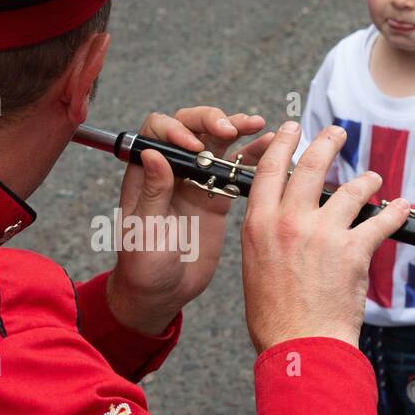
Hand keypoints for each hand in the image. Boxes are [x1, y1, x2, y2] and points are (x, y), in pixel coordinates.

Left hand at [105, 107, 269, 334]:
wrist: (163, 293)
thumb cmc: (143, 266)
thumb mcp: (145, 230)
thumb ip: (153, 192)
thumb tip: (153, 154)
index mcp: (146, 173)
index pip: (158, 131)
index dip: (177, 130)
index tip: (194, 147)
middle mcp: (172, 170)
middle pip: (190, 127)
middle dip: (211, 120)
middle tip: (231, 129)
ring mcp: (197, 181)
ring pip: (216, 143)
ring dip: (237, 128)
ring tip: (258, 125)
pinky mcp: (218, 197)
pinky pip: (236, 169)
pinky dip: (253, 156)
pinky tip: (270, 146)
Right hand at [242, 122, 411, 353]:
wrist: (299, 345)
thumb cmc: (275, 318)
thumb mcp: (255, 269)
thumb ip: (267, 239)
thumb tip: (281, 224)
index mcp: (259, 226)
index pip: (270, 170)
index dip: (283, 144)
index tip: (290, 130)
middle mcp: (289, 222)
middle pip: (311, 166)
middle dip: (327, 142)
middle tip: (336, 133)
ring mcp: (322, 233)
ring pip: (350, 190)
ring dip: (365, 181)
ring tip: (372, 179)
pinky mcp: (353, 250)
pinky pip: (379, 220)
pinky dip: (393, 212)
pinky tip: (400, 206)